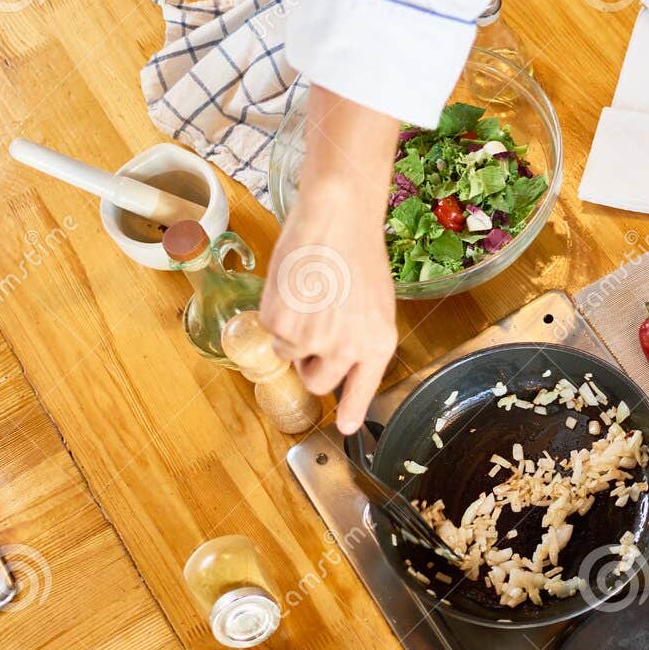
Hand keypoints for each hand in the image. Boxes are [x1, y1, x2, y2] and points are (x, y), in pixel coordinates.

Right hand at [261, 183, 397, 433]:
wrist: (336, 221)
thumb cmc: (357, 256)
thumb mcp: (375, 305)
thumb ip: (361, 339)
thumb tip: (343, 365)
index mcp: (377, 345)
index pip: (362, 391)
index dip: (353, 413)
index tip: (347, 428)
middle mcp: (348, 350)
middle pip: (318, 384)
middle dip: (310, 366)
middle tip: (312, 333)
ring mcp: (312, 340)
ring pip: (290, 357)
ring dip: (292, 335)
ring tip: (307, 298)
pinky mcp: (281, 325)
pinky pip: (271, 334)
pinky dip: (275, 315)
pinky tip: (292, 288)